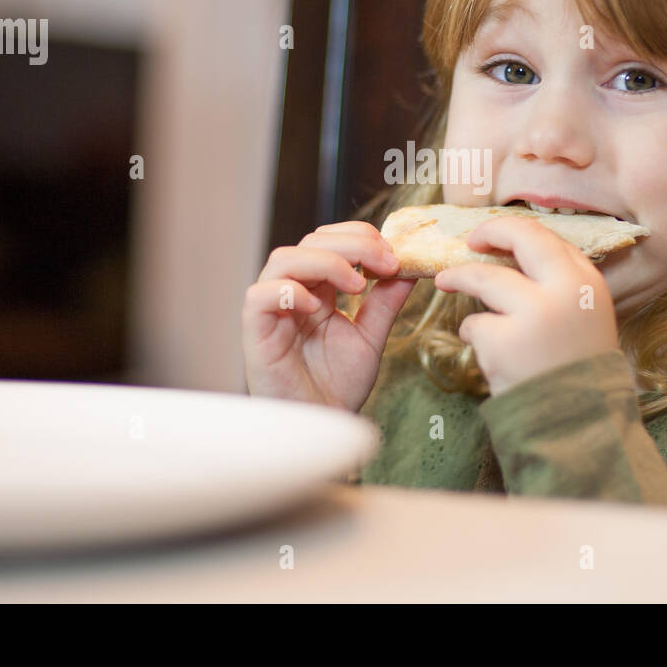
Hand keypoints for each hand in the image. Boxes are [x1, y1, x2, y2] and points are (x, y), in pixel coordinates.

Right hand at [242, 221, 416, 410]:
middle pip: (311, 241)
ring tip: (357, 284)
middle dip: (352, 243)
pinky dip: (287, 291)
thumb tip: (411, 267)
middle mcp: (293, 293)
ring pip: (284, 258)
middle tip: (385, 261)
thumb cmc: (337, 386)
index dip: (362, 238)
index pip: (331, 241)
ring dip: (326, 261)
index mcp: (317, 289)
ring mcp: (272, 310)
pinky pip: (259, 296)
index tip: (395, 256)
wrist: (320, 427)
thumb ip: (386, 301)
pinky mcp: (256, 332)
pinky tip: (315, 306)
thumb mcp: (370, 336)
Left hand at [433, 215, 618, 394]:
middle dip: (488, 232)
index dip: (514, 230)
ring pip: (482, 278)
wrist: (578, 427)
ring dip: (459, 279)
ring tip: (445, 283)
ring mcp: (534, 314)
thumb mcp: (586, 320)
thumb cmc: (577, 373)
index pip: (547, 237)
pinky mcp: (504, 341)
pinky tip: (490, 354)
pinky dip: (474, 336)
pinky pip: (474, 325)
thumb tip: (518, 255)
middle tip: (468, 240)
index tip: (493, 236)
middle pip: (520, 238)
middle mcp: (565, 291)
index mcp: (587, 283)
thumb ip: (560, 286)